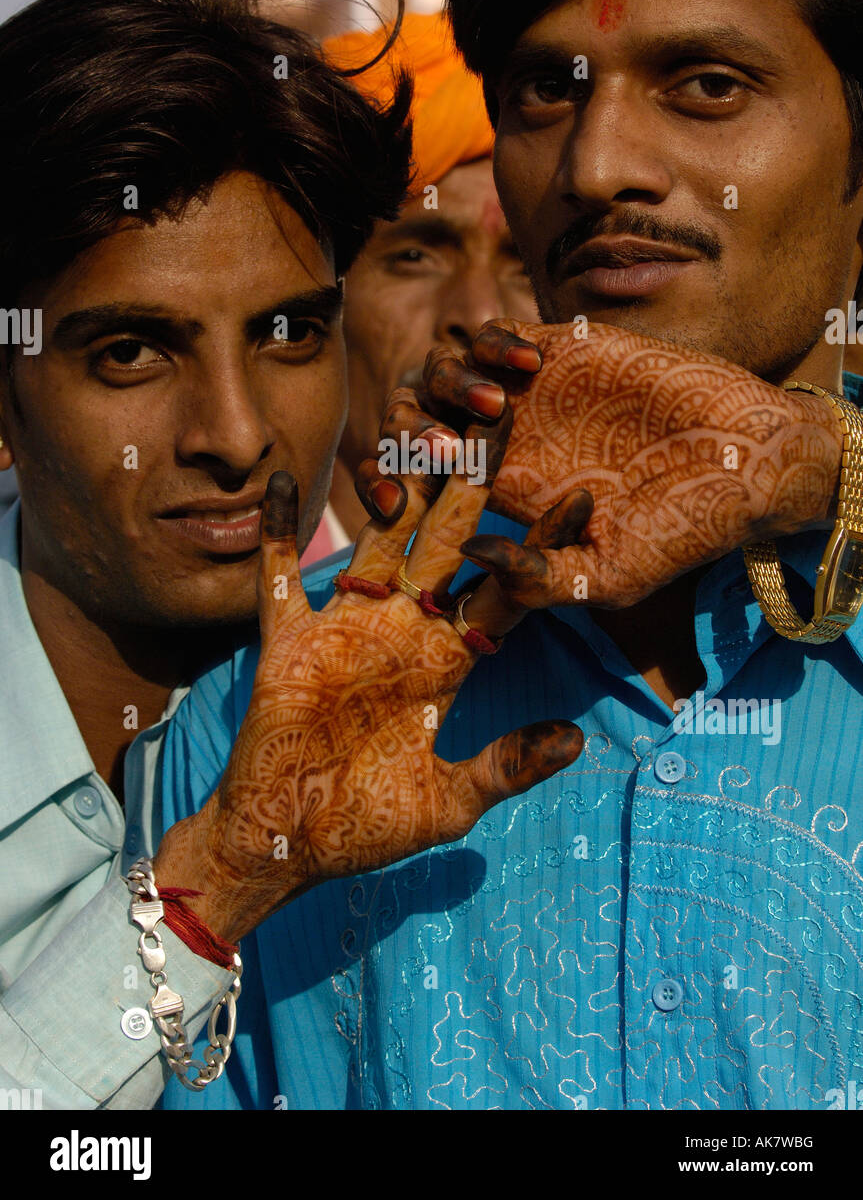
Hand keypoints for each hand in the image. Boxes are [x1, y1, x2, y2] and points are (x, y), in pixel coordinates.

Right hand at [155, 397, 583, 941]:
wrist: (283, 846)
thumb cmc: (365, 830)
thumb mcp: (448, 801)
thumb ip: (507, 763)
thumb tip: (578, 738)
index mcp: (446, 662)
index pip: (503, 590)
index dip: (538, 546)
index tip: (582, 496)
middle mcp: (402, 630)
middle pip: (445, 544)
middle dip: (472, 486)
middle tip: (500, 421)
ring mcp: (344, 630)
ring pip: (376, 540)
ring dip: (394, 488)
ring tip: (418, 426)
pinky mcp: (289, 642)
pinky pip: (282, 576)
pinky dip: (280, 532)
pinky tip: (284, 481)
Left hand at [422, 319, 842, 609]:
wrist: (745, 464)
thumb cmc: (681, 532)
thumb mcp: (607, 575)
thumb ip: (537, 579)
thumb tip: (470, 554)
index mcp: (501, 499)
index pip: (418, 487)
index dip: (392, 491)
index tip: (398, 505)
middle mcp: (504, 444)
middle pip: (413, 425)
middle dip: (405, 436)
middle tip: (437, 451)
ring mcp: (529, 395)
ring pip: (442, 376)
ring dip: (449, 389)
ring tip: (497, 410)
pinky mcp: (561, 350)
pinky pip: (496, 335)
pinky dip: (496, 343)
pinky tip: (534, 363)